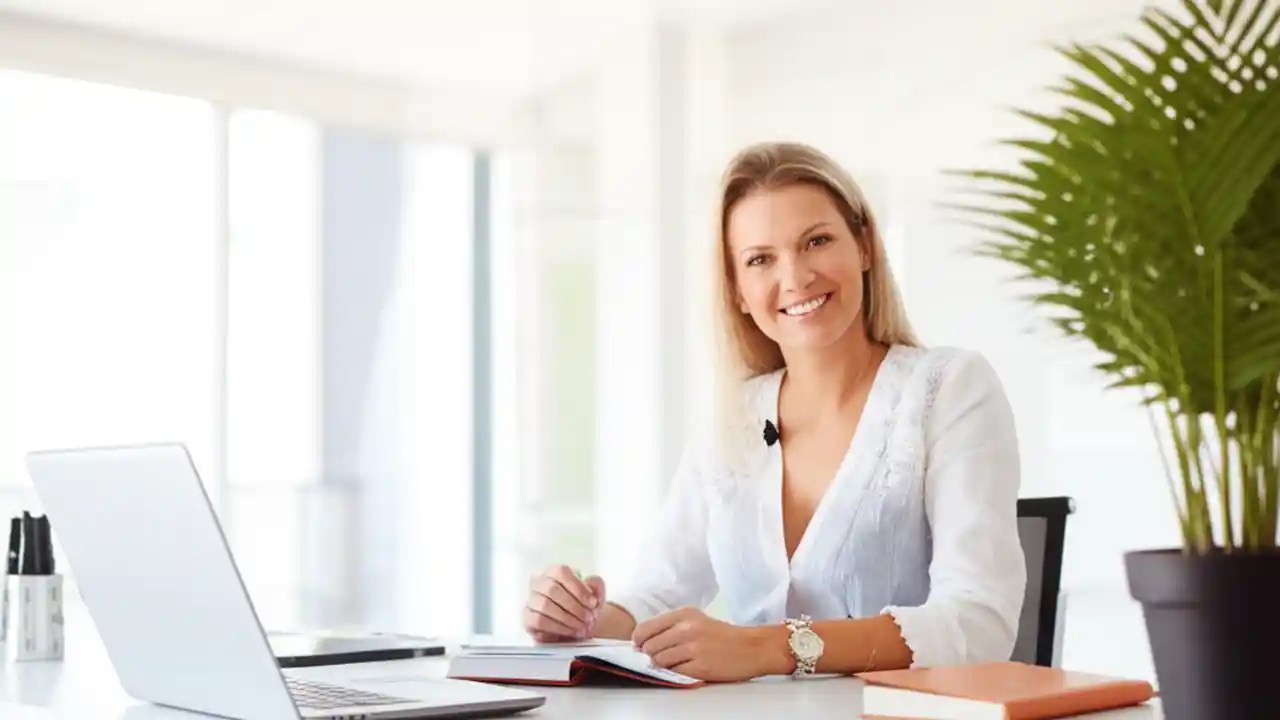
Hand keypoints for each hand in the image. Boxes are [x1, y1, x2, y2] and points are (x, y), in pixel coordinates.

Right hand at [523, 564, 606, 641]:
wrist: (580, 625)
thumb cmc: (584, 605)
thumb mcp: (595, 592)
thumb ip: (596, 583)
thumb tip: (589, 582)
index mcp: (554, 571)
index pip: (561, 572)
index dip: (578, 588)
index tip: (592, 603)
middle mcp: (539, 582)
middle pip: (552, 589)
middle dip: (574, 607)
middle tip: (588, 618)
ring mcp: (531, 600)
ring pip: (545, 606)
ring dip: (567, 618)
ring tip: (581, 626)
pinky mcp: (528, 618)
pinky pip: (539, 621)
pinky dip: (558, 627)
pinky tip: (570, 630)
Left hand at [632, 606, 768, 681]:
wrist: (752, 647)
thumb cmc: (723, 636)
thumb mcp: (697, 621)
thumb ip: (672, 627)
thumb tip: (643, 641)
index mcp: (684, 614)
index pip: (646, 627)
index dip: (639, 640)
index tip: (640, 646)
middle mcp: (687, 629)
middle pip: (650, 646)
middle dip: (651, 655)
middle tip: (659, 658)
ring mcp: (693, 648)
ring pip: (660, 660)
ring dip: (662, 665)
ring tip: (675, 663)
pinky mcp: (700, 666)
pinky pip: (674, 673)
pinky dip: (675, 673)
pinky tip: (685, 669)